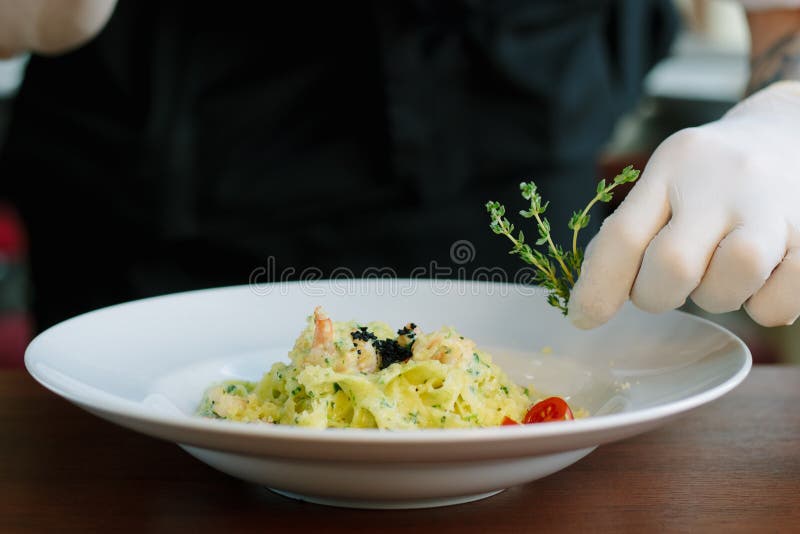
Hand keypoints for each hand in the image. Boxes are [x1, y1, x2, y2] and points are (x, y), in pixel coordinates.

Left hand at [569, 81, 799, 328]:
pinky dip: (763, 306)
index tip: (582, 317)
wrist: (794, 130)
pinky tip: (763, 279)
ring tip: (720, 274)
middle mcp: (724, 181)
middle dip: (656, 294)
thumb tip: (592, 292)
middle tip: (664, 286)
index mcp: (674, 164)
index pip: (623, 235)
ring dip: (714, 297)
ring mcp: (775, 207)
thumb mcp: (667, 177)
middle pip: (672, 265)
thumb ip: (631, 227)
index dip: (597, 288)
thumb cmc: (715, 171)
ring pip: (729, 283)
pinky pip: (778, 303)